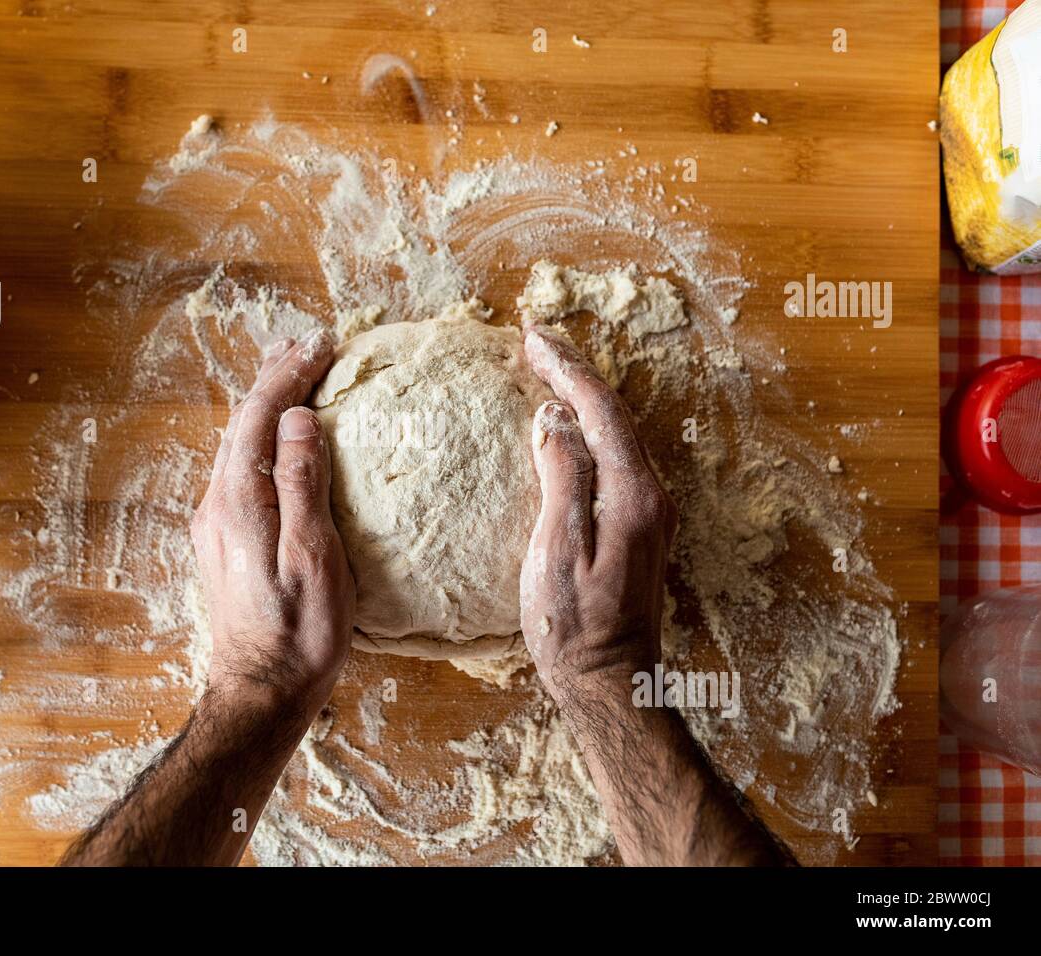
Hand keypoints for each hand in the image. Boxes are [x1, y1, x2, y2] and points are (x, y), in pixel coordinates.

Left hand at [191, 329, 354, 714]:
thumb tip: (297, 418)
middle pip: (241, 422)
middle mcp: (216, 505)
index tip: (321, 344)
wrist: (262, 691)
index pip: (260, 417)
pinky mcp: (222, 540)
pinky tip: (274, 435)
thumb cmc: (300, 632)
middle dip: (273, 378)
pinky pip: (238, 467)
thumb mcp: (313, 557)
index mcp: (238, 501)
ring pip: (236, 443)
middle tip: (305, 343)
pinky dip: (259, 435)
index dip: (289, 375)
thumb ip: (301, 484)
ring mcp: (214, 523)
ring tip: (287, 371)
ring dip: (264, 403)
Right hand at [519, 325, 677, 701]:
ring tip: (547, 368)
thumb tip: (552, 418)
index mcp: (632, 494)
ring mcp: (651, 510)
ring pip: (618, 431)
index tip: (530, 336)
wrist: (611, 681)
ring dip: (583, 395)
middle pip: (615, 413)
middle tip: (535, 339)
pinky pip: (617, 455)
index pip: (600, 410)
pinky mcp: (641, 525)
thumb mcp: (558, 551)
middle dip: (575, 371)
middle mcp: (652, 494)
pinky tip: (567, 425)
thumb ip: (561, 477)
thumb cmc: (575, 626)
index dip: (565, 368)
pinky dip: (590, 426)